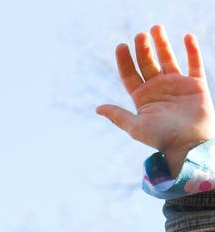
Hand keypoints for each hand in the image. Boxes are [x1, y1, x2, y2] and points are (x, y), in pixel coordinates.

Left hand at [96, 25, 214, 176]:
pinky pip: (194, 63)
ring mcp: (176, 85)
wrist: (188, 144)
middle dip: (143, 49)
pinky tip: (186, 37)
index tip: (121, 47)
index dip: (124, 61)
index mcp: (142, 98)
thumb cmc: (161, 138)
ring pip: (168, 58)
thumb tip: (97, 109)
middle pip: (147, 63)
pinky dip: (192, 50)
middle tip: (139, 36)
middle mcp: (158, 89)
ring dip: (162, 43)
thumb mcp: (136, 127)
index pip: (130, 75)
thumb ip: (118, 116)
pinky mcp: (195, 85)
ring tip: (155, 28)